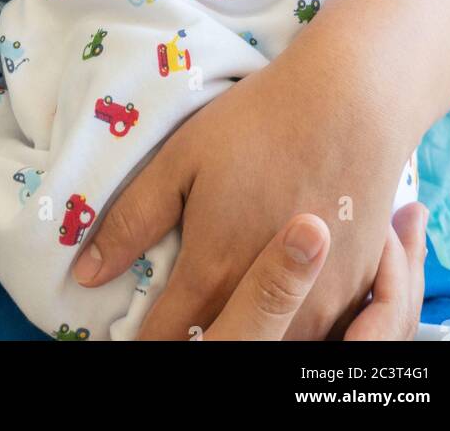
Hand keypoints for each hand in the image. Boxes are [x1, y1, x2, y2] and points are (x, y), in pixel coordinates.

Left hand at [73, 57, 411, 339]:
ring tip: (230, 321)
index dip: (148, 343)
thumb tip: (88, 274)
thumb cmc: (258, 123)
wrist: (350, 100)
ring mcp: (323, 298)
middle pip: (225, 346)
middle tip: (178, 326)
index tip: (135, 338)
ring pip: (277, 348)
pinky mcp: (361, 286)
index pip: (169, 339)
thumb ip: (132, 221)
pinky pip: (329, 336)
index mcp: (215, 270)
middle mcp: (272, 300)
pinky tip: (286, 313)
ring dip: (252, 339)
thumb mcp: (180, 160)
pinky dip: (299, 331)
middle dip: (197, 344)